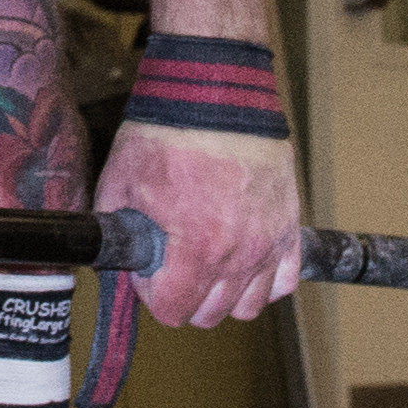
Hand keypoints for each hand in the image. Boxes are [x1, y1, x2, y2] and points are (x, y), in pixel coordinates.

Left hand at [96, 119, 303, 329]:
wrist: (216, 93)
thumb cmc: (166, 133)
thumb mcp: (120, 183)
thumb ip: (117, 232)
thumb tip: (118, 259)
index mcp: (195, 246)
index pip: (172, 310)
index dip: (152, 293)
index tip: (147, 270)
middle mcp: (238, 253)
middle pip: (210, 314)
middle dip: (184, 296)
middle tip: (172, 265)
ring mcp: (269, 242)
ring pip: (248, 306)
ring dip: (223, 294)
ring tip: (207, 265)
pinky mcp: (290, 226)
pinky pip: (283, 280)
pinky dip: (263, 281)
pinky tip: (242, 263)